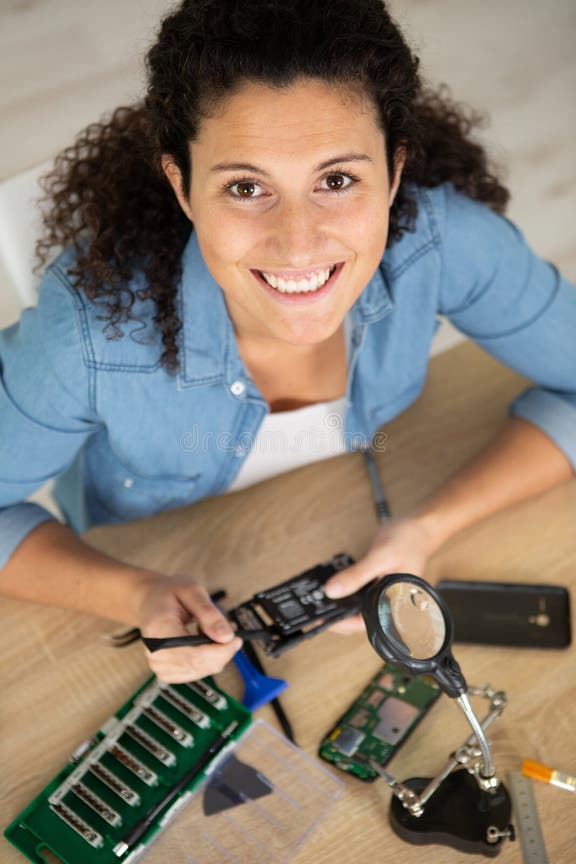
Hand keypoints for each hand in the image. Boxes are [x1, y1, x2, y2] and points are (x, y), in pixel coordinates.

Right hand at [136, 574, 242, 682]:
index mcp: (159, 630)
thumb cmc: (169, 593)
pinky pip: (196, 672)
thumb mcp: (192, 591)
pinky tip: (203, 643)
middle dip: (222, 651)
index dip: (220, 651)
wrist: (149, 600)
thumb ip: (209, 614)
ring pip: (201, 671)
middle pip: (198, 666)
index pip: (192, 656)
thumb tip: (227, 637)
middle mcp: (155, 653)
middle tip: (231, 630)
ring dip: (215, 654)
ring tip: (212, 630)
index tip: (236, 638)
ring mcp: (159, 665)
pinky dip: (206, 659)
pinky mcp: (166, 671)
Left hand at [323, 516, 437, 633]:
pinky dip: (347, 588)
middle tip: (315, 609)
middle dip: (337, 613)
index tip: (321, 619)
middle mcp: (388, 602)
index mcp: (394, 605)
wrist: (422, 526)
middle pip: (358, 617)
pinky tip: (336, 582)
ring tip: (321, 598)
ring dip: (341, 602)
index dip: (341, 623)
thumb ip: (356, 575)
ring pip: (358, 605)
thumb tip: (332, 590)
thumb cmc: (411, 540)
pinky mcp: (378, 583)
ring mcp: (383, 593)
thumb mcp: (381, 557)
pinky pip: (360, 592)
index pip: (364, 623)